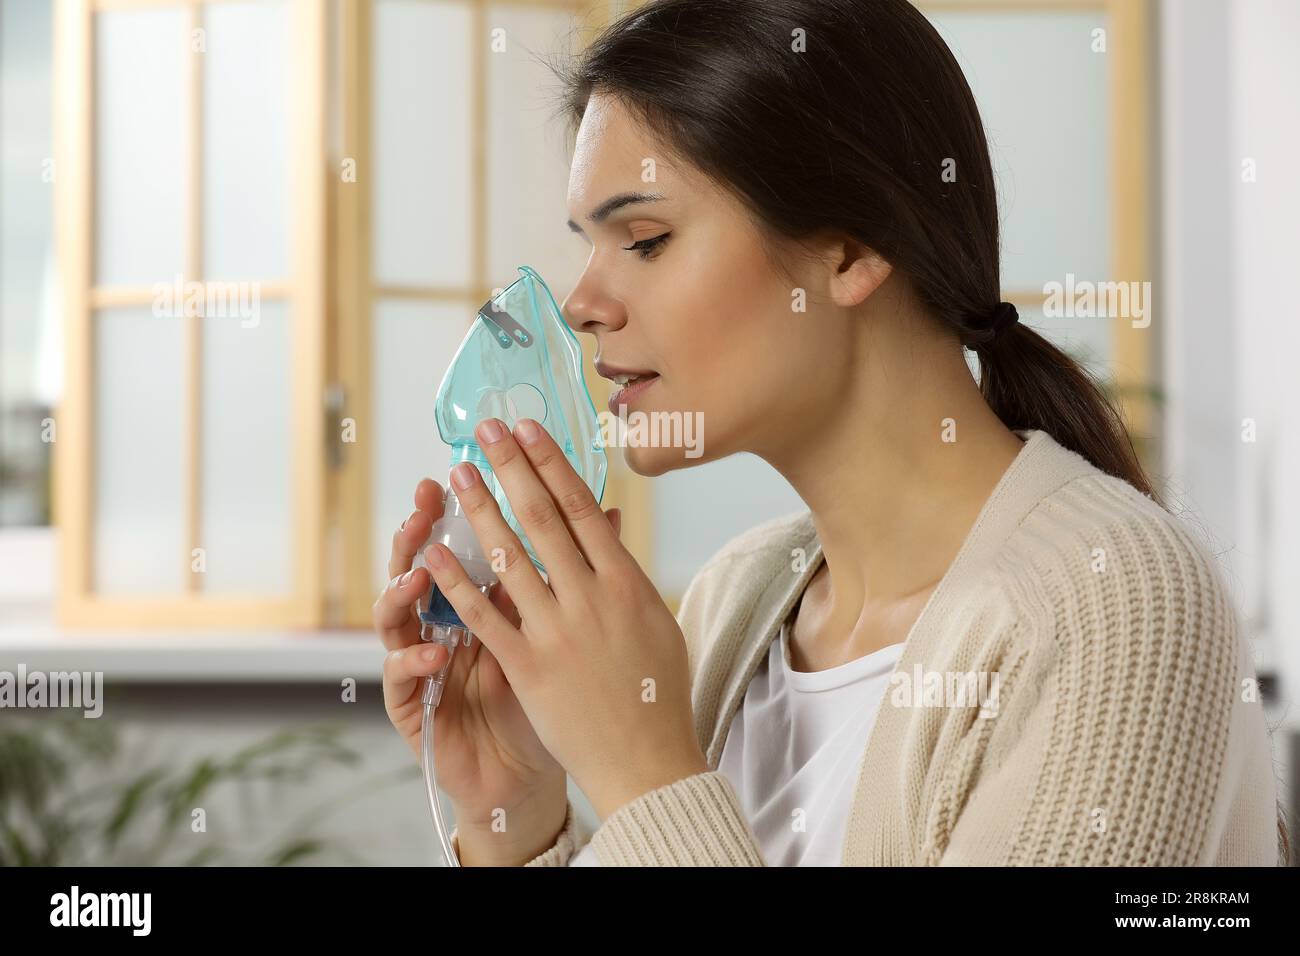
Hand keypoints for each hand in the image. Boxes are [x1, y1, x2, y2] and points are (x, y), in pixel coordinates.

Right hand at [374, 477, 593, 863]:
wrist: (527, 774)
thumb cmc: (547, 701)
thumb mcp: (561, 632)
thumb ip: (568, 575)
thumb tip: (608, 513)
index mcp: (476, 604)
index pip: (460, 544)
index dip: (462, 508)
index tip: (466, 465)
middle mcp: (439, 626)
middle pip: (415, 568)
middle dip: (418, 530)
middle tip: (425, 501)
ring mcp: (420, 664)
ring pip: (393, 617)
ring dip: (402, 589)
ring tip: (418, 567)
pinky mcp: (412, 708)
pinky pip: (400, 681)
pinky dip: (414, 662)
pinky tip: (434, 652)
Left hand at [421, 417, 709, 821]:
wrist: (648, 761)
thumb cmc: (659, 693)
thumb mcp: (657, 621)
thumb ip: (627, 572)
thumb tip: (608, 524)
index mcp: (627, 582)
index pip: (583, 508)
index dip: (552, 464)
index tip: (528, 429)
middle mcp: (591, 598)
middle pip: (543, 518)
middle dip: (512, 468)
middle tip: (486, 431)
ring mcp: (556, 631)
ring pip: (509, 557)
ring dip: (479, 511)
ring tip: (458, 475)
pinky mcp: (527, 666)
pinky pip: (483, 616)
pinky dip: (456, 583)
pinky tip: (433, 553)